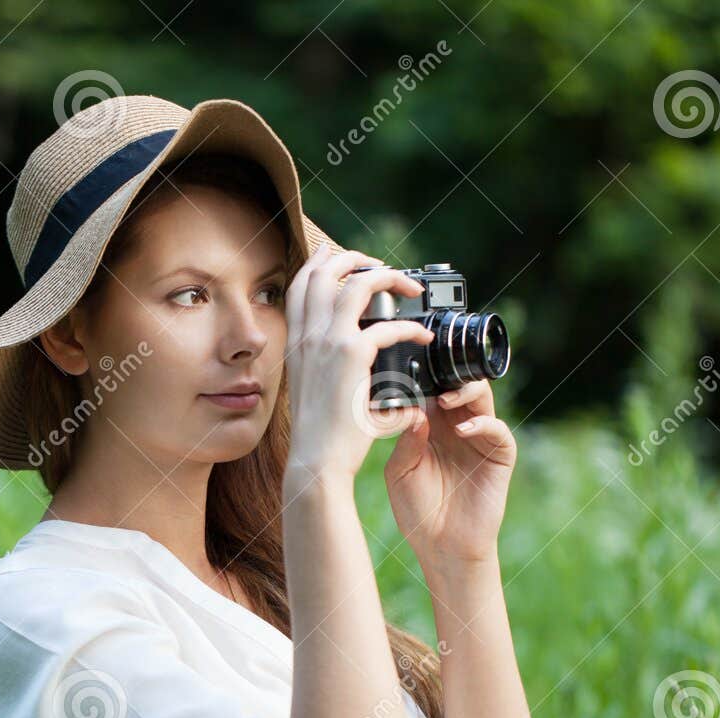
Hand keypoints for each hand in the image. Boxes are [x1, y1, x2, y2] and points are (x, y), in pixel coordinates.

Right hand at [282, 244, 433, 484]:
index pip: (300, 285)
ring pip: (356, 283)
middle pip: (324, 271)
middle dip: (354, 257)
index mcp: (297, 343)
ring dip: (387, 277)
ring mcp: (327, 342)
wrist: (316, 461)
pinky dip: (410, 327)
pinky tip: (422, 335)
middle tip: (382, 266)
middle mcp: (308, 336)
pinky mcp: (351, 355)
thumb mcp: (319, 394)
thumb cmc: (320, 437)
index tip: (338, 255)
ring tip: (409, 288)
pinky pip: (388, 326)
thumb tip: (369, 368)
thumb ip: (336, 371)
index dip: (319, 262)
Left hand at [383, 379, 516, 566]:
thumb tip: (417, 411)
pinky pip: (498, 430)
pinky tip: (463, 430)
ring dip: (465, 392)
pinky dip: (484, 424)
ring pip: (481, 398)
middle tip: (431, 379)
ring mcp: (479, 439)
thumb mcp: (400, 473)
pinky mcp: (499, 456)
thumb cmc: (417, 511)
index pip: (431, 388)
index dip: (424, 376)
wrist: (442, 546)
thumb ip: (406, 441)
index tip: (408, 368)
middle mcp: (456, 426)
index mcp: (430, 426)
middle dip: (447, 376)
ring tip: (445, 400)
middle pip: (458, 385)